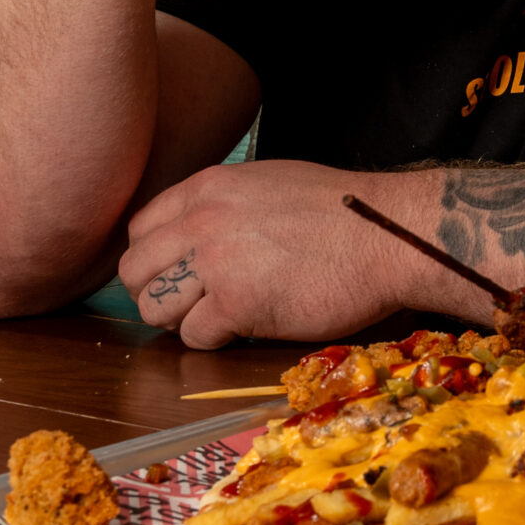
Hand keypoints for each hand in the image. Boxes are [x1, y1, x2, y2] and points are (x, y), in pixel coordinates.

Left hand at [117, 160, 429, 347]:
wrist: (388, 235)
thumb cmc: (344, 213)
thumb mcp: (270, 184)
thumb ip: (224, 205)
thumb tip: (196, 235)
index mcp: (209, 187)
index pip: (141, 228)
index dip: (156, 258)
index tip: (179, 273)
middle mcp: (202, 220)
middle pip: (135, 271)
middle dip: (158, 294)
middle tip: (192, 304)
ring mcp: (216, 263)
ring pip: (153, 308)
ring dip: (181, 320)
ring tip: (218, 318)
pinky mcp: (236, 304)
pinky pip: (195, 335)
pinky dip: (215, 340)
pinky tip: (245, 327)